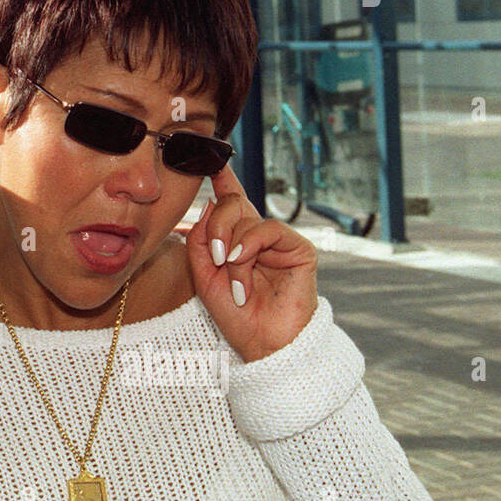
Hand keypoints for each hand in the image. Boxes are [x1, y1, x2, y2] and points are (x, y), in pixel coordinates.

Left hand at [185, 162, 317, 363]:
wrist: (262, 343)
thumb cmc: (234, 313)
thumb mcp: (204, 273)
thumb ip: (202, 237)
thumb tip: (211, 202)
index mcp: (236, 239)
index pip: (230, 200)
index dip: (223, 178)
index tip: (213, 156)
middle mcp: (258, 235)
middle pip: (229, 204)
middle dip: (215, 226)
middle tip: (216, 257)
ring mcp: (280, 241)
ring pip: (245, 218)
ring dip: (232, 252)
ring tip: (236, 281)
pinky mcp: (299, 248)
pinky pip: (268, 229)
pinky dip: (249, 245)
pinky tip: (242, 263)